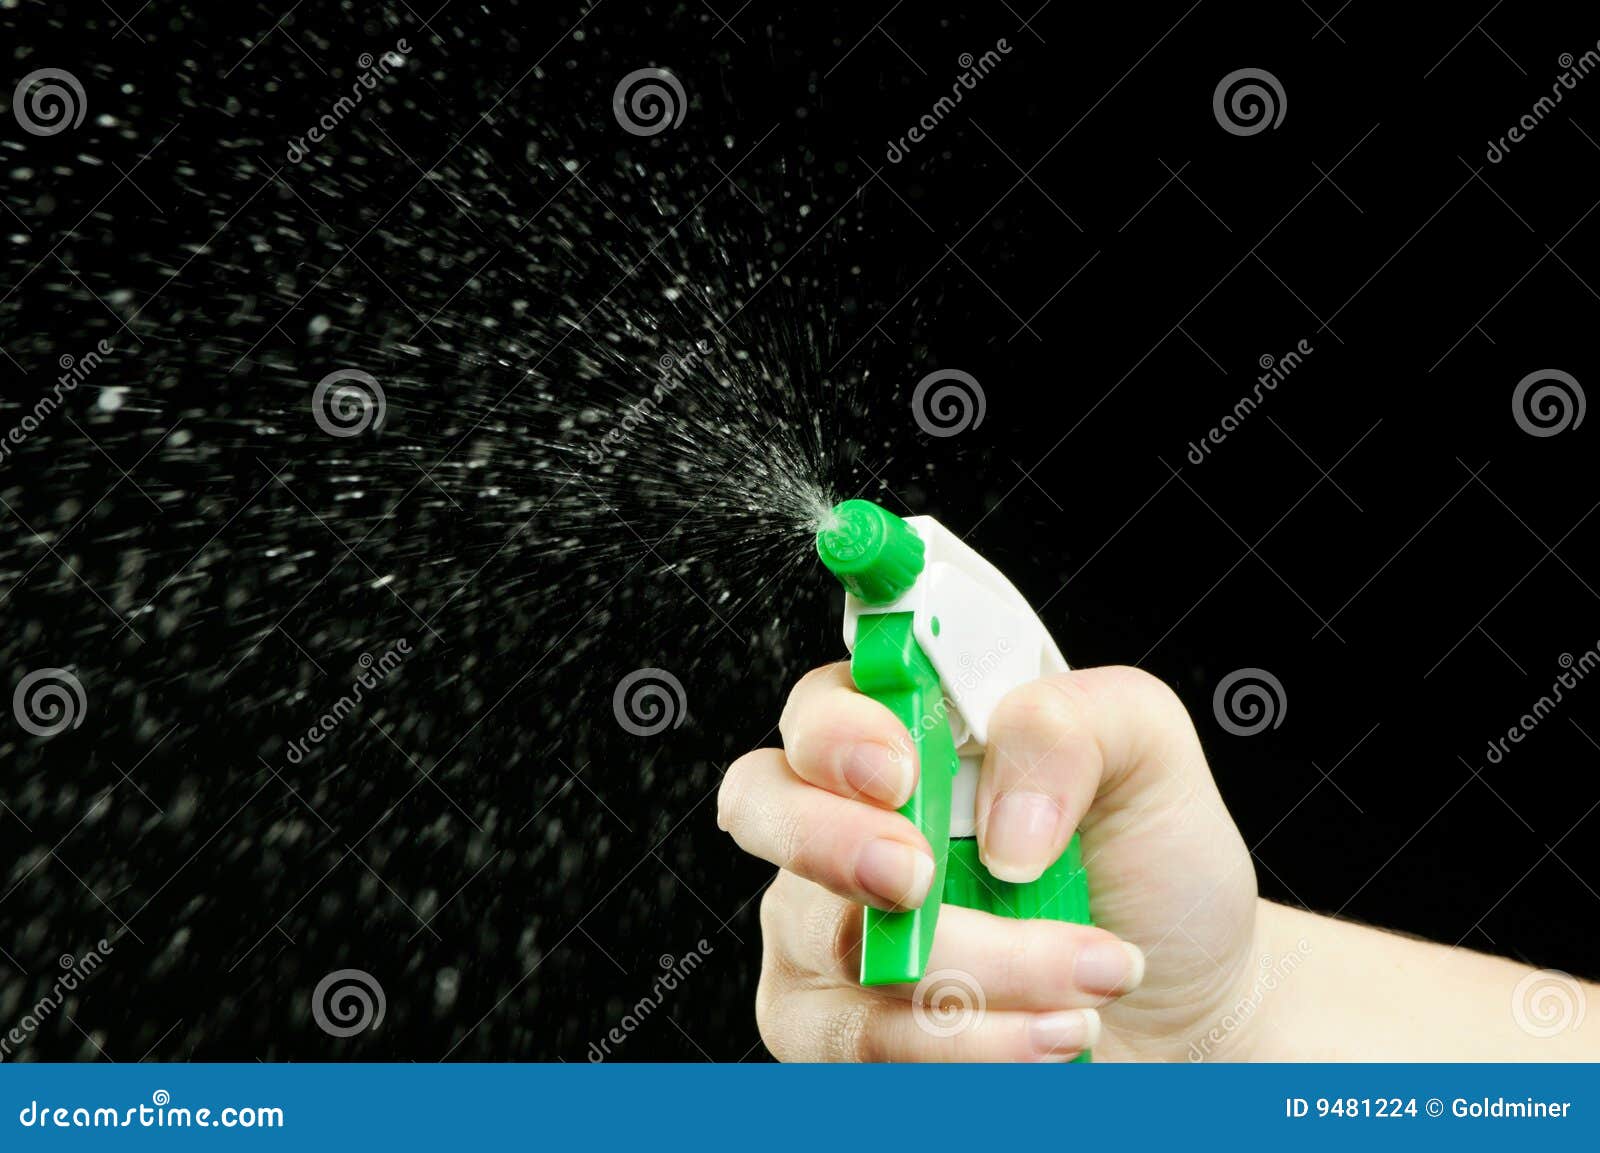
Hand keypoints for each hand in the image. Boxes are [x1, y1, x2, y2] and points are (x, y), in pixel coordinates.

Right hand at [717, 663, 1260, 1060]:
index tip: (903, 773)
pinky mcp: (842, 1032)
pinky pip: (859, 1044)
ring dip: (969, 971)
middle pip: (762, 805)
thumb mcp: (1148, 753)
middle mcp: (851, 822)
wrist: (1187, 1007)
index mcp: (910, 736)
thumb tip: (999, 818)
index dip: (838, 732)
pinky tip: (1053, 1037)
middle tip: (922, 881)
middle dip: (833, 842)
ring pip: (831, 942)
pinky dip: (965, 1048)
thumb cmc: (1153, 869)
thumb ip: (1072, 724)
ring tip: (1089, 981)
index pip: (822, 706)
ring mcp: (830, 928)